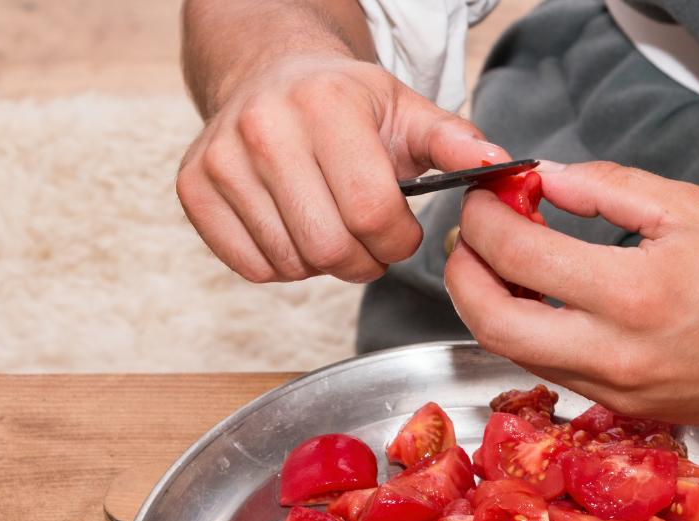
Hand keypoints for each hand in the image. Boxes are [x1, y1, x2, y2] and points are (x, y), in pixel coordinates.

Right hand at [177, 54, 507, 282]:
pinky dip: (283, 265)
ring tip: (332, 225)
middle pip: (331, 247)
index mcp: (325, 106)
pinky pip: (251, 267)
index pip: (372, 214)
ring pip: (292, 263)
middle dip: (365, 260)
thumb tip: (505, 166)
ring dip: (324, 264)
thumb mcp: (408, 112)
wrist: (270, 76)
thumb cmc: (346, 104)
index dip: (398, 240)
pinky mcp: (194, 188)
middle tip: (369, 239)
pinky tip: (295, 229)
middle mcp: (264, 128)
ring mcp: (222, 160)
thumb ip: (457, 142)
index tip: (402, 231)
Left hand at [445, 161, 698, 424]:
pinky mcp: (624, 410)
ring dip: (492, 305)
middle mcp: (617, 356)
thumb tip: (544, 177)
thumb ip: (607, 188)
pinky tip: (547, 299)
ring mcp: (618, 393)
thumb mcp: (691, 208)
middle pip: (492, 324)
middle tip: (472, 237)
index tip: (487, 195)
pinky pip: (553, 370)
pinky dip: (532, 332)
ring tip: (508, 261)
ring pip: (514, 355)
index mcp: (634, 295)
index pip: (519, 256)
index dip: (485, 218)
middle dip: (463, 274)